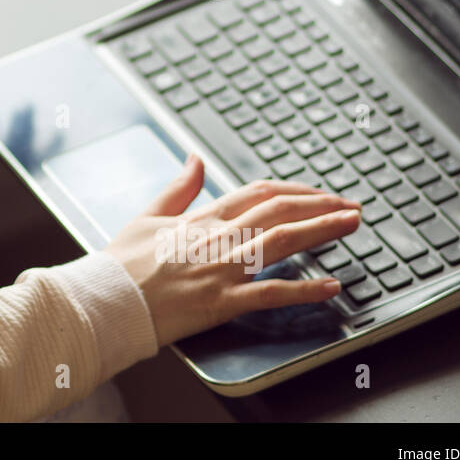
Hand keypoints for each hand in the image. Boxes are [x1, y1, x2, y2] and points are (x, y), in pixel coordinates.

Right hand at [102, 153, 361, 347]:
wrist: (107, 298)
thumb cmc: (123, 263)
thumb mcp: (148, 215)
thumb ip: (179, 188)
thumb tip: (195, 158)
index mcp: (202, 218)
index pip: (258, 194)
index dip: (295, 190)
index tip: (319, 194)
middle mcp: (218, 238)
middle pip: (279, 211)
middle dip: (320, 206)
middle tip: (351, 206)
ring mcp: (222, 269)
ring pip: (282, 242)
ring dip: (322, 231)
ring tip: (351, 224)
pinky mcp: (222, 301)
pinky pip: (271, 293)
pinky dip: (304, 289)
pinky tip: (330, 286)